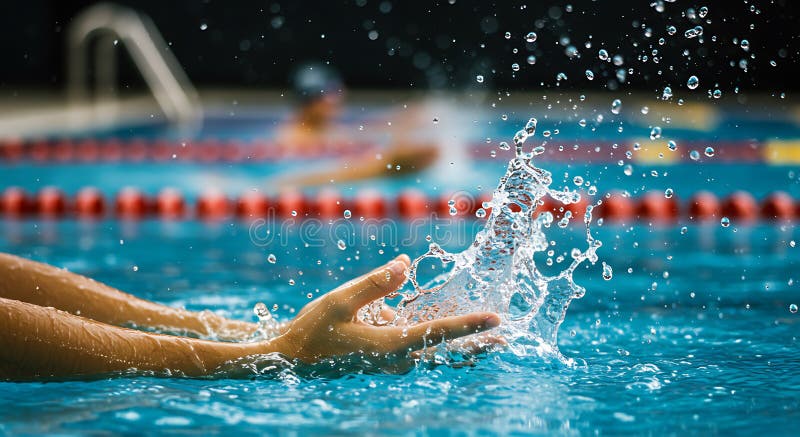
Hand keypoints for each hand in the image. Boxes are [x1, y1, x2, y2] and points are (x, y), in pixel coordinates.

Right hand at [271, 255, 500, 370]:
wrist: (292, 359)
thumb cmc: (313, 331)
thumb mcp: (338, 301)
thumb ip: (374, 283)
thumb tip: (405, 265)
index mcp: (389, 345)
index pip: (437, 333)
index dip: (469, 325)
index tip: (495, 321)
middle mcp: (396, 356)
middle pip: (445, 349)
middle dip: (475, 344)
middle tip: (506, 338)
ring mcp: (392, 358)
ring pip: (433, 347)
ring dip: (458, 340)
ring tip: (488, 331)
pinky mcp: (386, 354)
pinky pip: (417, 342)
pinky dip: (434, 332)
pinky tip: (446, 318)